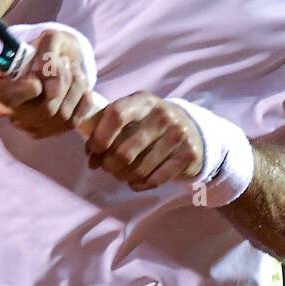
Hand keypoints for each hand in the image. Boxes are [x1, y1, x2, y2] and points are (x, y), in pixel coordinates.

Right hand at [0, 28, 99, 138]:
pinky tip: (80, 89)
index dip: (26, 89)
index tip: (38, 80)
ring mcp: (26, 124)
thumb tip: (50, 85)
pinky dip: (82, 101)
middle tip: (65, 63)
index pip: (7, 96)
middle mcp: (7, 109)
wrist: (63, 63)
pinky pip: (73, 122)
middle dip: (62, 83)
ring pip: (61, 115)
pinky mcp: (46, 131)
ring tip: (74, 72)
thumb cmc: (50, 50)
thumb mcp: (50, 39)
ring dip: (75, 89)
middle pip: (44, 109)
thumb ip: (47, 54)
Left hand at [83, 92, 204, 190]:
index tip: (94, 151)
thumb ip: (107, 128)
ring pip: (139, 169)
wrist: (193, 130)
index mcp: (143, 101)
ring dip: (123, 177)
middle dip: (109, 165)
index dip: (99, 137)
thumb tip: (91, 156)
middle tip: (107, 167)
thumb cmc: (150, 125)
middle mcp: (162, 115)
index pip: (115, 115)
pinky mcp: (187, 155)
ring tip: (121, 174)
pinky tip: (136, 181)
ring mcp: (177, 135)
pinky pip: (155, 179)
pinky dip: (140, 185)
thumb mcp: (132, 116)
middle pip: (125, 151)